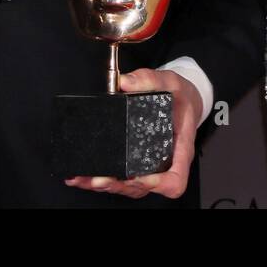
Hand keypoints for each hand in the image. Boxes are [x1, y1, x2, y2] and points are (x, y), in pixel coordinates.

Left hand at [64, 68, 202, 199]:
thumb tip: (125, 82)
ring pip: (130, 187)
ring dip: (107, 186)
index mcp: (180, 148)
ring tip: (86, 179)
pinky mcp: (137, 163)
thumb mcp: (172, 81)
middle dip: (119, 186)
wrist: (183, 101)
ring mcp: (150, 166)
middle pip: (145, 187)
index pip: (174, 180)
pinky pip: (122, 178)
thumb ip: (150, 79)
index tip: (138, 177)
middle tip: (100, 178)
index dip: (157, 184)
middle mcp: (165, 163)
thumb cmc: (181, 98)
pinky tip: (84, 175)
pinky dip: (102, 180)